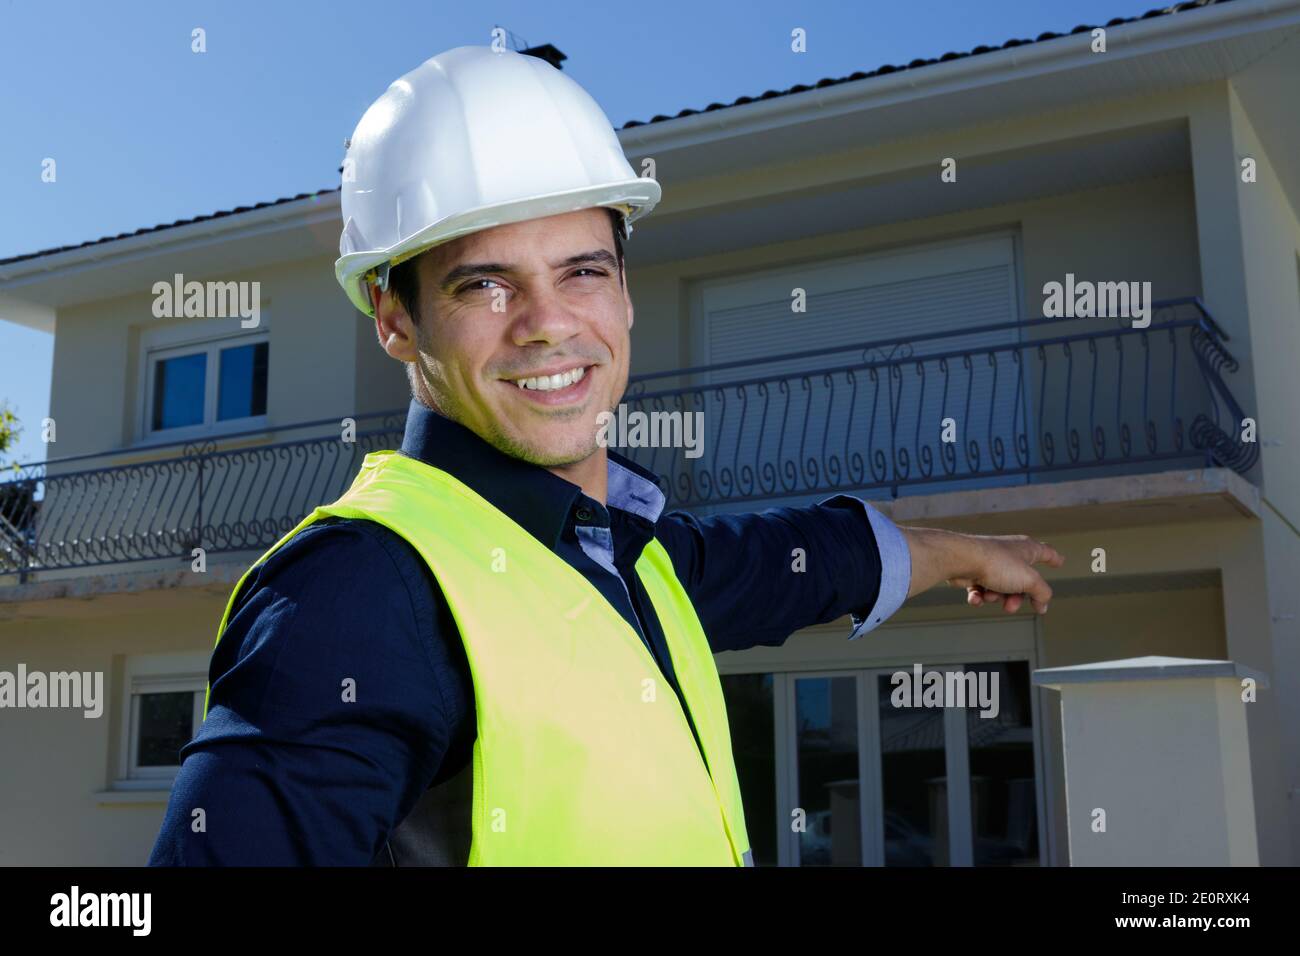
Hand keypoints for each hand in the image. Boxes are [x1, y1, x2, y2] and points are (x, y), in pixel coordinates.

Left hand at [946, 534, 1064, 614]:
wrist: (961, 560)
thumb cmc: (996, 563)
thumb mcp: (1029, 580)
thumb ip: (1042, 594)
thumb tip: (1044, 605)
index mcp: (1026, 549)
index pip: (1045, 553)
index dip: (1054, 558)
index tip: (1059, 561)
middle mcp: (1009, 553)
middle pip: (1021, 581)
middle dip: (1016, 598)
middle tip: (1010, 606)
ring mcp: (990, 562)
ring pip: (1000, 588)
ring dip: (995, 597)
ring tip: (990, 596)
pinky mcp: (973, 570)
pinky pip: (980, 589)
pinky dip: (978, 596)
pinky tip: (975, 597)